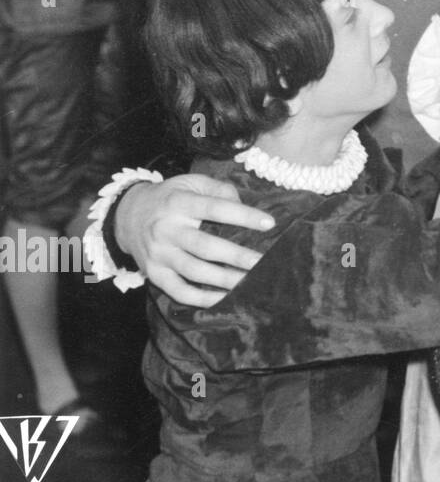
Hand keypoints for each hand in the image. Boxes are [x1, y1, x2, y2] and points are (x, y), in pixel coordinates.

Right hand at [116, 175, 273, 307]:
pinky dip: (202, 299)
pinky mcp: (154, 274)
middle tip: (264, 262)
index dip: (243, 216)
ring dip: (225, 279)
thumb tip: (244, 205)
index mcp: (178, 203)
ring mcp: (159, 254)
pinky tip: (225, 298)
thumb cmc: (170, 197)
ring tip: (251, 282)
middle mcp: (166, 230)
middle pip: (205, 246)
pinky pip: (179, 291)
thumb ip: (219, 189)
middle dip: (237, 256)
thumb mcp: (191, 182)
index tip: (269, 223)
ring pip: (195, 272)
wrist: (127, 215)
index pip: (215, 208)